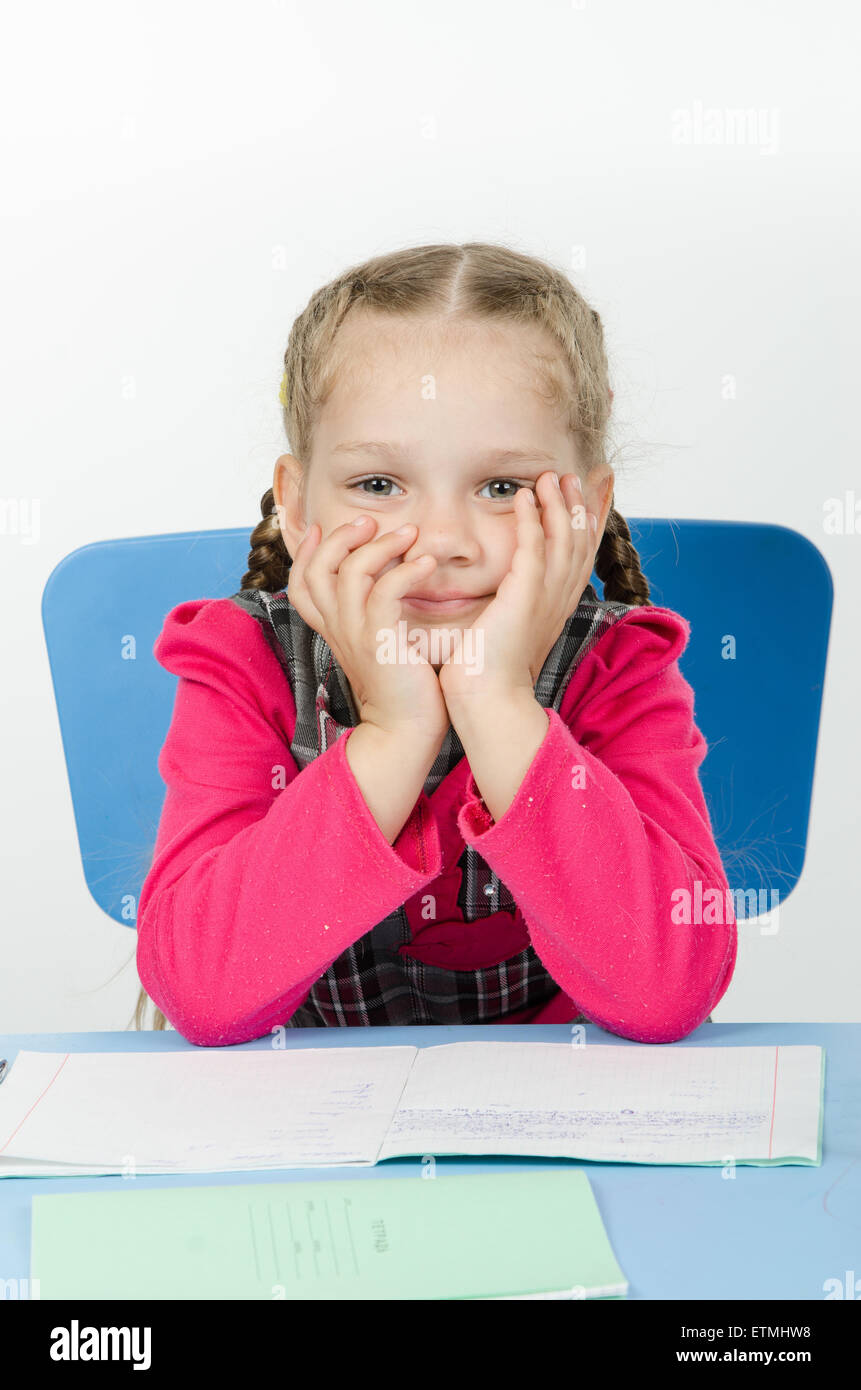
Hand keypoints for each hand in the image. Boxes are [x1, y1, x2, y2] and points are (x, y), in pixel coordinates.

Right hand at [287, 515, 449, 740]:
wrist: (406, 731)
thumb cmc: (404, 688)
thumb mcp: (379, 645)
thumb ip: (374, 615)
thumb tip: (386, 584)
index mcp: (334, 629)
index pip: (301, 583)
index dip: (308, 551)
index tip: (324, 527)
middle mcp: (338, 629)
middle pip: (317, 570)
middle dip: (341, 537)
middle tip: (371, 522)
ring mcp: (356, 635)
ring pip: (351, 573)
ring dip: (381, 545)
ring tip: (410, 534)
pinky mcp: (380, 642)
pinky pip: (385, 593)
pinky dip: (406, 571)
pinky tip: (426, 564)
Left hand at [438, 469, 599, 709]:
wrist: (487, 700)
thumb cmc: (487, 673)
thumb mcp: (507, 632)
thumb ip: (512, 608)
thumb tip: (501, 597)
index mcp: (557, 608)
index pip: (581, 556)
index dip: (589, 523)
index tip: (592, 494)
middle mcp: (559, 600)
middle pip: (581, 543)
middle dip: (580, 506)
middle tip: (576, 476)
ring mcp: (545, 598)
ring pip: (563, 540)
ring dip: (557, 504)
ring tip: (551, 477)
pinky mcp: (524, 596)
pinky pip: (533, 548)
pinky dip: (530, 520)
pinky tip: (524, 497)